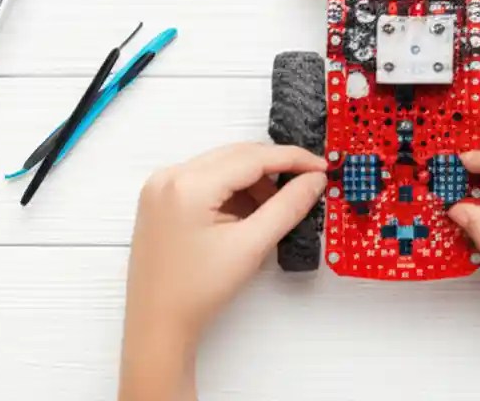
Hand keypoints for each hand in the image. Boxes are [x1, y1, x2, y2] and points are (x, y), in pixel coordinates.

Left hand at [119, 143, 325, 400]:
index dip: (291, 159)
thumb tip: (314, 180)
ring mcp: (160, 187)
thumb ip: (287, 206)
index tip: (321, 166)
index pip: (251, 157)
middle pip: (235, 156)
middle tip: (305, 184)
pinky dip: (230, 190)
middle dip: (272, 169)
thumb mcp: (250, 246)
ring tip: (271, 212)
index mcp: (187, 185)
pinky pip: (204, 179)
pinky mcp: (159, 199)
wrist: (158, 324)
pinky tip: (245, 215)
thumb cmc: (197, 291)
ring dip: (251, 181)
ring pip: (221, 166)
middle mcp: (168, 177)